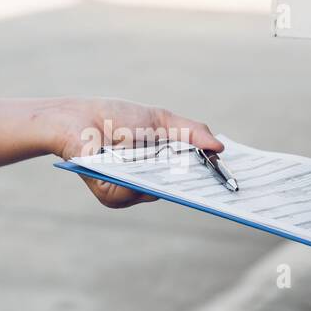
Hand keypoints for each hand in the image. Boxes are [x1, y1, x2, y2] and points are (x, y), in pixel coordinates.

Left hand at [45, 97, 222, 208]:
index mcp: (162, 168)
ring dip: (165, 176)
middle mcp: (148, 184)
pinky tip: (136, 160)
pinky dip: (135, 178)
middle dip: (198, 187)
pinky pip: (129, 194)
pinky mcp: (110, 194)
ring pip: (155, 192)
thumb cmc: (118, 117)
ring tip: (171, 159)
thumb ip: (192, 131)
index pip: (191, 180)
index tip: (232, 181)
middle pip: (179, 191)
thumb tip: (220, 147)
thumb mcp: (161, 120)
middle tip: (218, 181)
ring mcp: (130, 191)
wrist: (79, 118)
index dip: (211, 181)